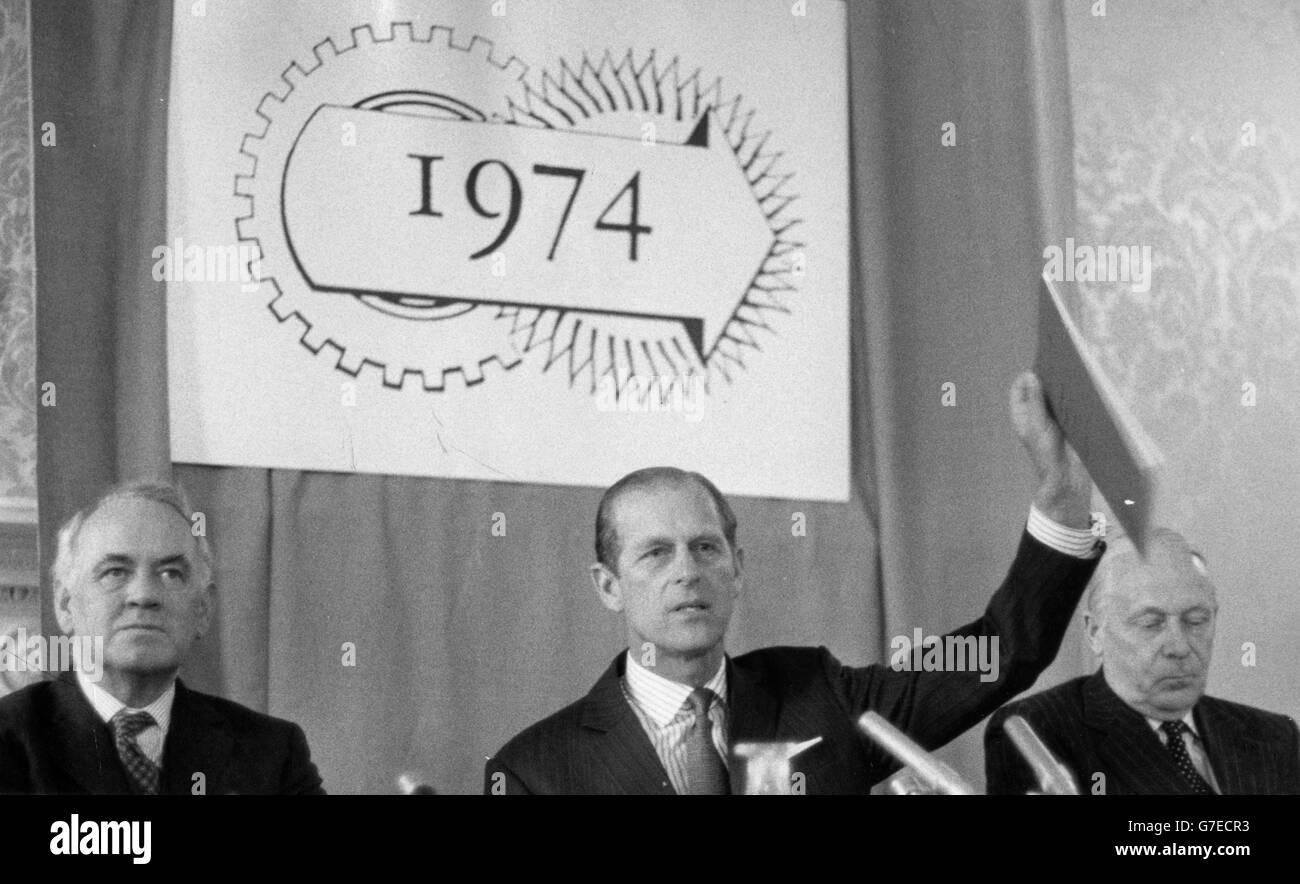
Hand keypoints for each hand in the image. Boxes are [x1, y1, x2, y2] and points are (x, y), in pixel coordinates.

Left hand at [1009, 371, 1091, 529]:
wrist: (1068, 478)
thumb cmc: (1047, 453)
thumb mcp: (1038, 426)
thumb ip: (1035, 401)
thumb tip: (1031, 376)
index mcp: (1023, 415)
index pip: (1019, 389)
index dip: (1026, 377)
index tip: (1040, 365)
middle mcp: (1036, 414)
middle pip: (1038, 390)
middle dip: (1046, 378)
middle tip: (1060, 364)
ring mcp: (1054, 418)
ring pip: (1055, 395)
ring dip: (1062, 386)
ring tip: (1072, 371)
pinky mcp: (1070, 422)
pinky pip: (1070, 404)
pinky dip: (1073, 395)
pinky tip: (1082, 386)